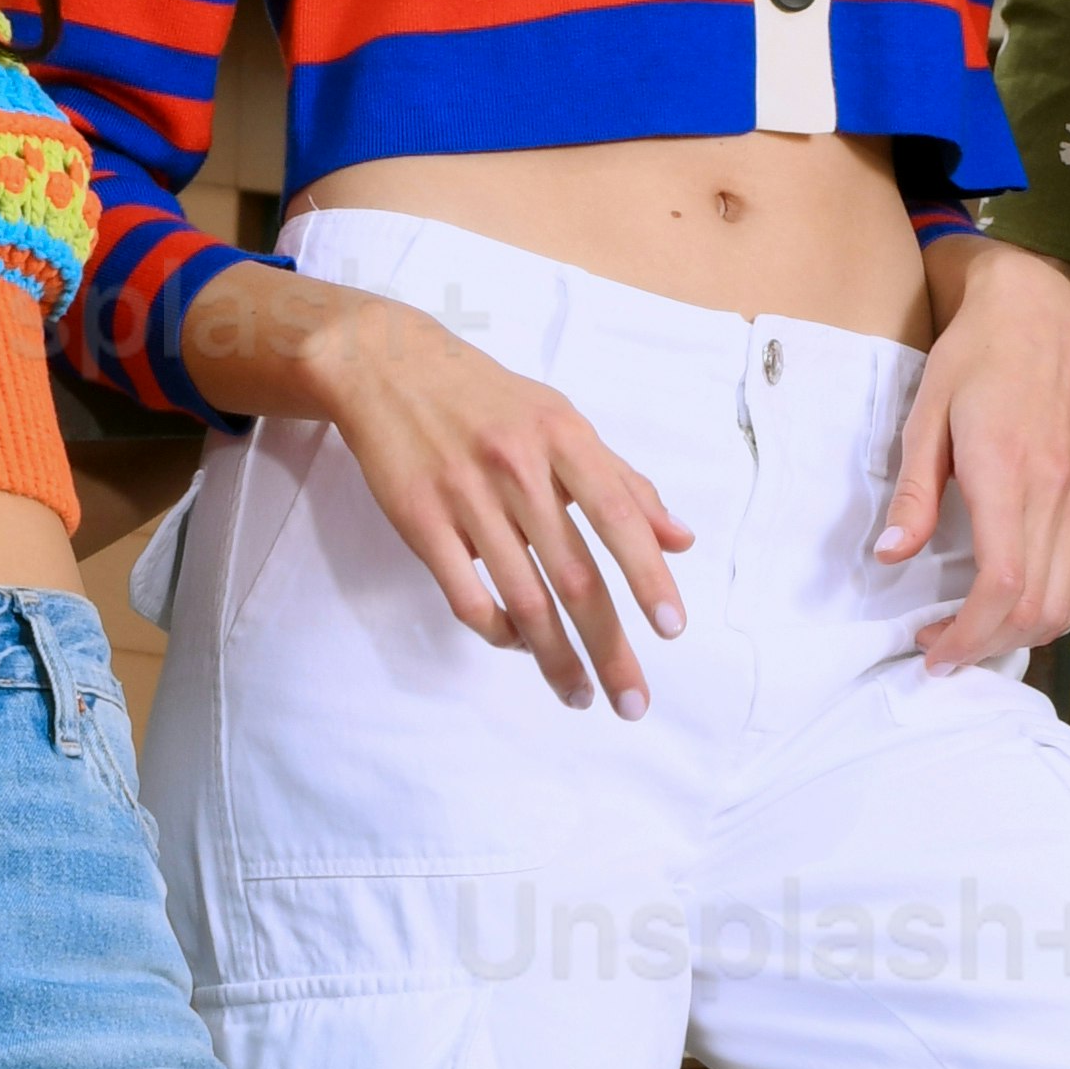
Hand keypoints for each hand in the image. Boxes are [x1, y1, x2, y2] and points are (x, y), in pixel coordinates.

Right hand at [265, 285, 692, 713]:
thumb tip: (681, 540)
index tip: (673, 630)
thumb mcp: (563, 422)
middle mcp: (517, 468)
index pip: (617, 517)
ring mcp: (465, 497)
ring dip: (555, 658)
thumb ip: (622, 482)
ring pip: (521, 598)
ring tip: (580, 695)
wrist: (389, 367)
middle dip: (608, 646)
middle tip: (633, 701)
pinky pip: (465, 596)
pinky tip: (519, 647)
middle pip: (573, 575)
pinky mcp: (420, 521)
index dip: (647, 576)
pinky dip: (497, 631)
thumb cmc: (490, 400)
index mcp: (563, 439)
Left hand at [879, 237, 1069, 673]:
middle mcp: (1059, 491)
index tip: (933, 651)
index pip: (1002, 583)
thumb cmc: (974, 357)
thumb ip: (913, 493)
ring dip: (1024, 635)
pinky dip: (1057, 609)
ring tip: (977, 633)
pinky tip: (1019, 607)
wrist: (1039, 311)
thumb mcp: (925, 415)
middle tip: (942, 649)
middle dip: (987, 645)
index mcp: (1008, 471)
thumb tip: (890, 556)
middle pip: (1037, 607)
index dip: (968, 633)